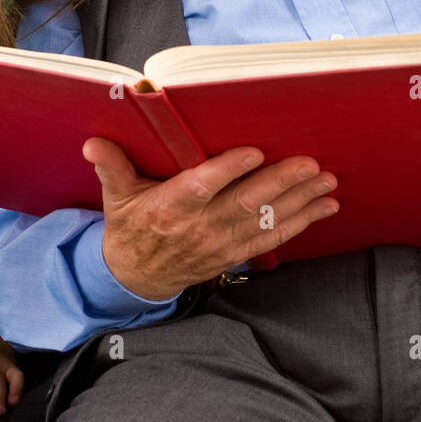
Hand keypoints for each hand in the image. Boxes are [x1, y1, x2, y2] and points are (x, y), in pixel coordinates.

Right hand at [86, 138, 339, 302]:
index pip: (200, 187)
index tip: (254, 151)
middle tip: (310, 163)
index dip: (228, 170)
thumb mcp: (116, 196)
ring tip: (326, 182)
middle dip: (281, 183)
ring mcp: (220, 244)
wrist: (136, 277)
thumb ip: (112, 167)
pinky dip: (301, 223)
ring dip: (299, 202)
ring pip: (265, 221)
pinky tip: (324, 207)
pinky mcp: (235, 254)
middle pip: (244, 204)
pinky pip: (272, 239)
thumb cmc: (131, 226)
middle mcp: (198, 228)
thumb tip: (93, 144)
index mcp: (168, 208)